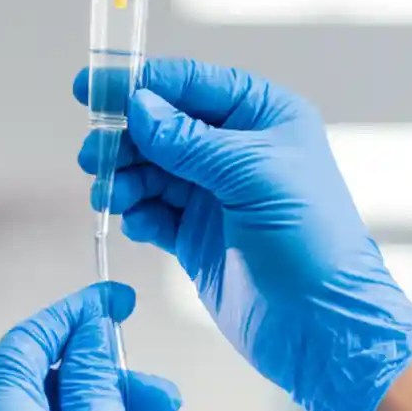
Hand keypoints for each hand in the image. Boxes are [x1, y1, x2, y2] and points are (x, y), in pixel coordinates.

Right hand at [75, 58, 411, 410]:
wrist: (319, 327)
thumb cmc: (309, 242)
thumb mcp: (251, 176)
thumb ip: (188, 140)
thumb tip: (138, 106)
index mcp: (265, 117)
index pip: (193, 84)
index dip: (141, 83)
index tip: (92, 87)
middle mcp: (238, 150)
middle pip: (163, 125)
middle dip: (125, 137)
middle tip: (92, 154)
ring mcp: (215, 194)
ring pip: (151, 169)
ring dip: (124, 177)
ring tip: (108, 193)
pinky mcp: (196, 236)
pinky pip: (152, 210)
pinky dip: (136, 212)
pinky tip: (134, 221)